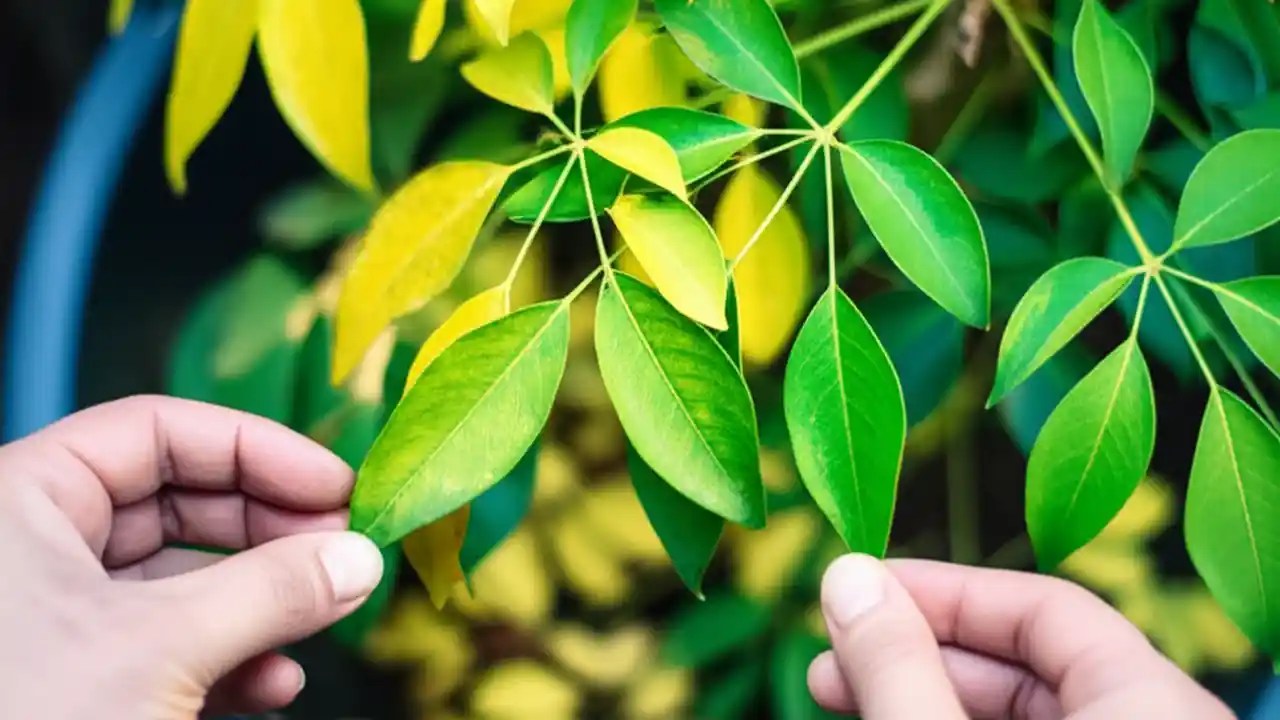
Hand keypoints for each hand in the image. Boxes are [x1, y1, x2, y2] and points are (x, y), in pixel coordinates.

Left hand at [0, 396, 383, 719]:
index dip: (258, 449)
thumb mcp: (162, 648)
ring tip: (322, 617)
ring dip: (259, 601)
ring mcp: (52, 616)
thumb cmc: (24, 719)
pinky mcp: (74, 678)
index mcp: (22, 498)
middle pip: (177, 501)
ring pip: (178, 579)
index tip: (336, 487)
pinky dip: (228, 657)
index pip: (158, 431)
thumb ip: (272, 590)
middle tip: (342, 552)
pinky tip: (275, 684)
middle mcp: (33, 545)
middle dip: (268, 531)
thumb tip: (360, 558)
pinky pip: (165, 642)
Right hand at [809, 555, 1234, 718]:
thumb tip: (844, 574)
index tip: (857, 590)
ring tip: (845, 696)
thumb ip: (899, 669)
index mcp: (1157, 706)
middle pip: (1034, 664)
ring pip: (1030, 716)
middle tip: (830, 658)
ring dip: (929, 694)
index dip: (943, 588)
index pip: (1047, 607)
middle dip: (920, 651)